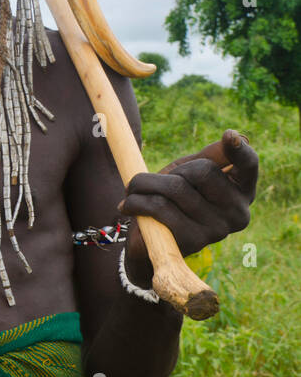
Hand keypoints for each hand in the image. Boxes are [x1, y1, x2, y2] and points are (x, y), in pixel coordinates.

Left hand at [119, 129, 257, 284]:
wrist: (152, 240)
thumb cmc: (173, 198)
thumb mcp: (189, 172)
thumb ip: (208, 156)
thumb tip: (235, 137)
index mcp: (242, 190)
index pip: (248, 165)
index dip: (240, 150)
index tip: (229, 135)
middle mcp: (238, 212)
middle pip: (203, 171)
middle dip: (171, 171)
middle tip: (155, 182)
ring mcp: (219, 229)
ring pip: (175, 188)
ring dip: (143, 184)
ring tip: (133, 191)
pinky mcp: (194, 241)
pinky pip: (159, 207)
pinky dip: (136, 201)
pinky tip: (127, 206)